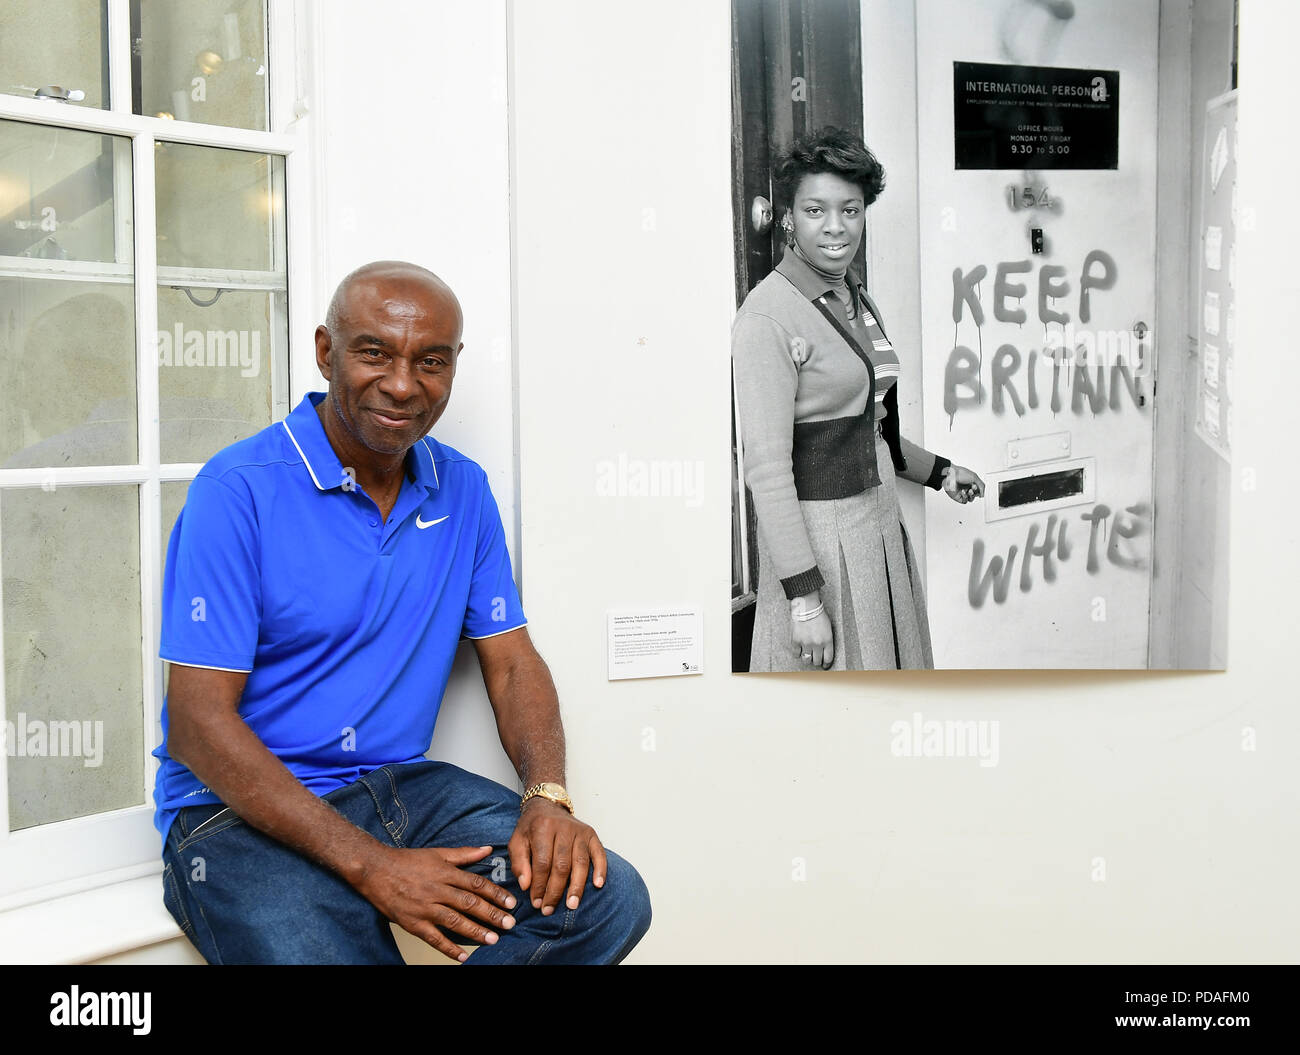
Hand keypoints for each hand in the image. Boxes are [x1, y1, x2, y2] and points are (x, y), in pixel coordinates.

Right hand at [354, 843, 517, 961]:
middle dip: (492, 914)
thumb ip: (464, 854)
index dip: (495, 893)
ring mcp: (424, 908)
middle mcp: (437, 890)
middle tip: (510, 923)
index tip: (511, 902)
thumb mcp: (437, 853)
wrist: (374, 870)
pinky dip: (449, 948)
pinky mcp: (412, 923)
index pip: (476, 884)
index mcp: (445, 872)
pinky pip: (433, 938)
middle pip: (469, 903)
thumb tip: (487, 850)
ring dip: (475, 931)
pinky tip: (464, 956)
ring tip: (493, 939)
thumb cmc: (406, 861)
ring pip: (454, 921)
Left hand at [509, 799, 607, 916]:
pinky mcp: (591, 834)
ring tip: (572, 905)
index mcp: (542, 828)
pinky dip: (600, 869)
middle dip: (555, 891)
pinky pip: (599, 853)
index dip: (539, 885)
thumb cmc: (531, 827)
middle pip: (562, 865)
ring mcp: (579, 831)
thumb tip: (526, 886)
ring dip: (576, 886)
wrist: (547, 805)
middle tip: (549, 908)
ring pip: (580, 863)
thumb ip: (519, 863)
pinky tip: (598, 885)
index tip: (536, 902)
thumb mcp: (517, 840)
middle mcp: (563, 828)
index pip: (542, 863)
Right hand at [791, 608, 833, 669]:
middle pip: (816, 661)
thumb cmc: (818, 615)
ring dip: (807, 658)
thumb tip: (824, 652)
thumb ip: (827, 641)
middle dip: (816, 661)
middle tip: (815, 658)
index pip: (828, 659)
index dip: (826, 664)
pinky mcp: (796, 641)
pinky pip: (796, 654)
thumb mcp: (828, 628)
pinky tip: (799, 649)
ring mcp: (806, 643)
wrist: (806, 606)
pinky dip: (797, 653)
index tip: (824, 665)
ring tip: (807, 654)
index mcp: (827, 641)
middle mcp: (817, 644)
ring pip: (806, 660)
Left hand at [941, 464, 984, 503]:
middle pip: (975, 494)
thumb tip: (983, 495)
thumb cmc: (960, 473)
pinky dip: (965, 498)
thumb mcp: (975, 477)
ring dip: (971, 495)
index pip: (978, 489)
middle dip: (975, 492)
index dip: (979, 489)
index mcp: (971, 482)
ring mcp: (962, 492)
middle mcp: (966, 487)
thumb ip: (981, 486)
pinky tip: (963, 492)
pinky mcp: (957, 497)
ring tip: (969, 491)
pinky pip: (965, 501)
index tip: (976, 485)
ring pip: (971, 499)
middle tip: (972, 487)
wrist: (950, 475)